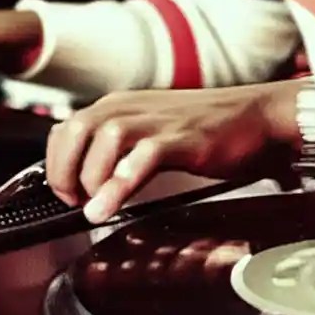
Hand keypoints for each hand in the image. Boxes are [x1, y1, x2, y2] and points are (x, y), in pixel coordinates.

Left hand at [45, 84, 289, 223]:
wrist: (258, 116)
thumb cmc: (207, 131)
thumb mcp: (151, 134)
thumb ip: (120, 151)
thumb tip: (90, 181)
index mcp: (120, 107)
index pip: (66, 127)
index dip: (56, 162)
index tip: (64, 191)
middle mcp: (131, 108)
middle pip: (75, 130)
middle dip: (64, 170)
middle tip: (73, 201)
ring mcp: (157, 121)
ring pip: (104, 139)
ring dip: (90, 177)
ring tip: (93, 205)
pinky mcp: (182, 138)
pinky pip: (142, 157)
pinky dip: (119, 183)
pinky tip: (109, 208)